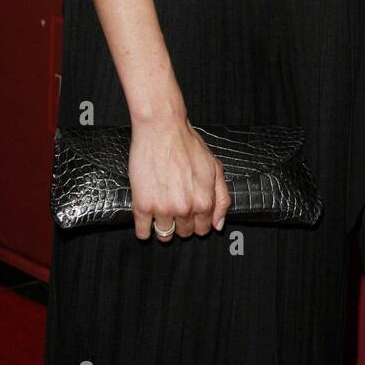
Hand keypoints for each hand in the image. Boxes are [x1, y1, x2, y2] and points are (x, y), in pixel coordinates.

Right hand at [129, 114, 231, 241]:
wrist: (162, 129)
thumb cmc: (188, 144)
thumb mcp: (215, 167)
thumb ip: (222, 198)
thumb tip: (218, 225)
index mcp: (204, 201)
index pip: (203, 229)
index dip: (198, 222)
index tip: (191, 215)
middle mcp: (185, 208)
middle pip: (184, 233)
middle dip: (182, 223)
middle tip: (176, 207)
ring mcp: (163, 208)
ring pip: (164, 235)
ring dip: (164, 227)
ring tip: (161, 212)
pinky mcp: (142, 205)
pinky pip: (142, 232)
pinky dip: (144, 230)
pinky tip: (146, 220)